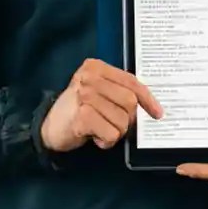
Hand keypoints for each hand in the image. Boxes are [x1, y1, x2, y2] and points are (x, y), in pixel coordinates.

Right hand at [39, 58, 162, 152]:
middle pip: (130, 102)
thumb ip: (119, 92)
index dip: (147, 99)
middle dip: (127, 120)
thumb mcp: (98, 92)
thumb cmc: (79, 110)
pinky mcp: (82, 116)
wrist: (50, 127)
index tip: (157, 113)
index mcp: (95, 67)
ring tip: (99, 128)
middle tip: (112, 124)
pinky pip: (112, 134)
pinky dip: (106, 141)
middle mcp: (89, 77)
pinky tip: (93, 136)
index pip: (131, 81)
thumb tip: (150, 106)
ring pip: (122, 121)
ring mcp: (84, 95)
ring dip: (115, 132)